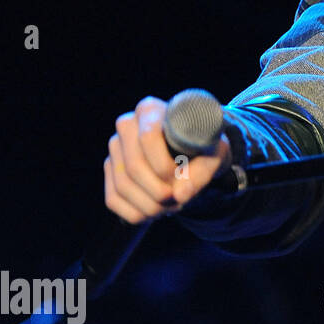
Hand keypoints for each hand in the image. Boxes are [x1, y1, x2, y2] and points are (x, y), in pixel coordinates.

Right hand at [104, 96, 232, 222]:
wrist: (195, 151)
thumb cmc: (204, 147)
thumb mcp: (214, 154)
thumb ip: (202, 172)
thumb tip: (181, 195)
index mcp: (150, 110)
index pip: (147, 138)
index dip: (165, 166)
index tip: (182, 179)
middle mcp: (126, 125)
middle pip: (133, 167)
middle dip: (159, 192)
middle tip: (179, 201)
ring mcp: (115, 149)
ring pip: (123, 186)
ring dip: (151, 205)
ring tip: (173, 206)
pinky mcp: (110, 170)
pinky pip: (114, 200)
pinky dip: (138, 212)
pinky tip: (158, 210)